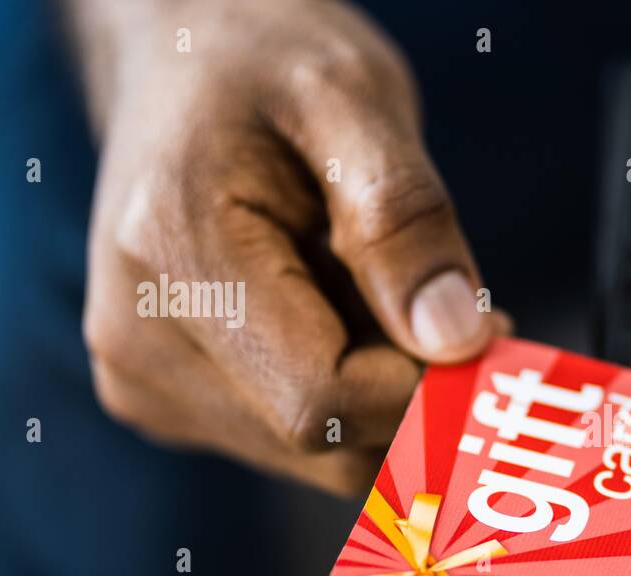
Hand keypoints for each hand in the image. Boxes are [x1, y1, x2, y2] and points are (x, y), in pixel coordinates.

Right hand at [67, 0, 504, 494]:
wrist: (182, 64)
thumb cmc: (266, 64)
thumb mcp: (354, 100)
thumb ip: (406, 221)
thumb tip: (454, 341)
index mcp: (171, 256)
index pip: (324, 400)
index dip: (427, 387)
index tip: (493, 332)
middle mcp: (137, 341)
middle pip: (326, 442)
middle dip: (419, 393)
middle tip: (461, 309)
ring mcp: (147, 381)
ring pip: (322, 456)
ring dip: (389, 395)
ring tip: (384, 293)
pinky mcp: (171, 400)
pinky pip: (302, 441)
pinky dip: (355, 397)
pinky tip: (345, 315)